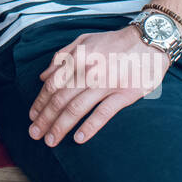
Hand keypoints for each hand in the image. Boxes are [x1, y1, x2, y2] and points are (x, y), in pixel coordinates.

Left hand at [28, 24, 170, 146]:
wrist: (149, 39)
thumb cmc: (114, 41)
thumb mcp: (83, 41)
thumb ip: (61, 57)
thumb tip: (43, 76)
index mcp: (77, 58)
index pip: (52, 84)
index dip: (40, 102)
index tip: (32, 117)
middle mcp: (88, 71)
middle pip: (60, 99)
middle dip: (45, 119)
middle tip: (35, 134)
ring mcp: (107, 83)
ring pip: (77, 108)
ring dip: (61, 126)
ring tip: (51, 141)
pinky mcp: (125, 93)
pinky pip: (104, 112)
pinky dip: (90, 126)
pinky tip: (79, 138)